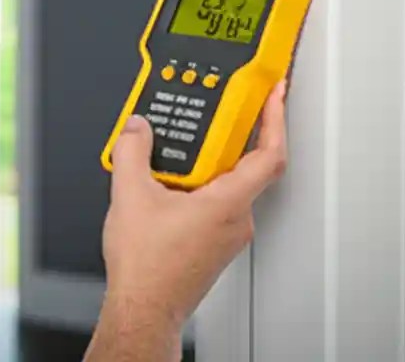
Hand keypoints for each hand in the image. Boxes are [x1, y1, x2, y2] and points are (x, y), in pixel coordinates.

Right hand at [87, 81, 288, 359]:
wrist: (143, 307)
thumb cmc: (147, 268)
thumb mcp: (129, 195)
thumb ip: (132, 152)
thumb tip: (136, 129)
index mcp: (227, 203)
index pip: (269, 154)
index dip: (275, 120)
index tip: (275, 96)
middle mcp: (236, 219)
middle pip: (243, 164)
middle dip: (223, 137)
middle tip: (207, 116)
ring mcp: (227, 234)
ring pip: (225, 185)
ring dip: (203, 165)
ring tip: (169, 155)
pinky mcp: (213, 243)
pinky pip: (212, 203)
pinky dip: (194, 186)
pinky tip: (163, 187)